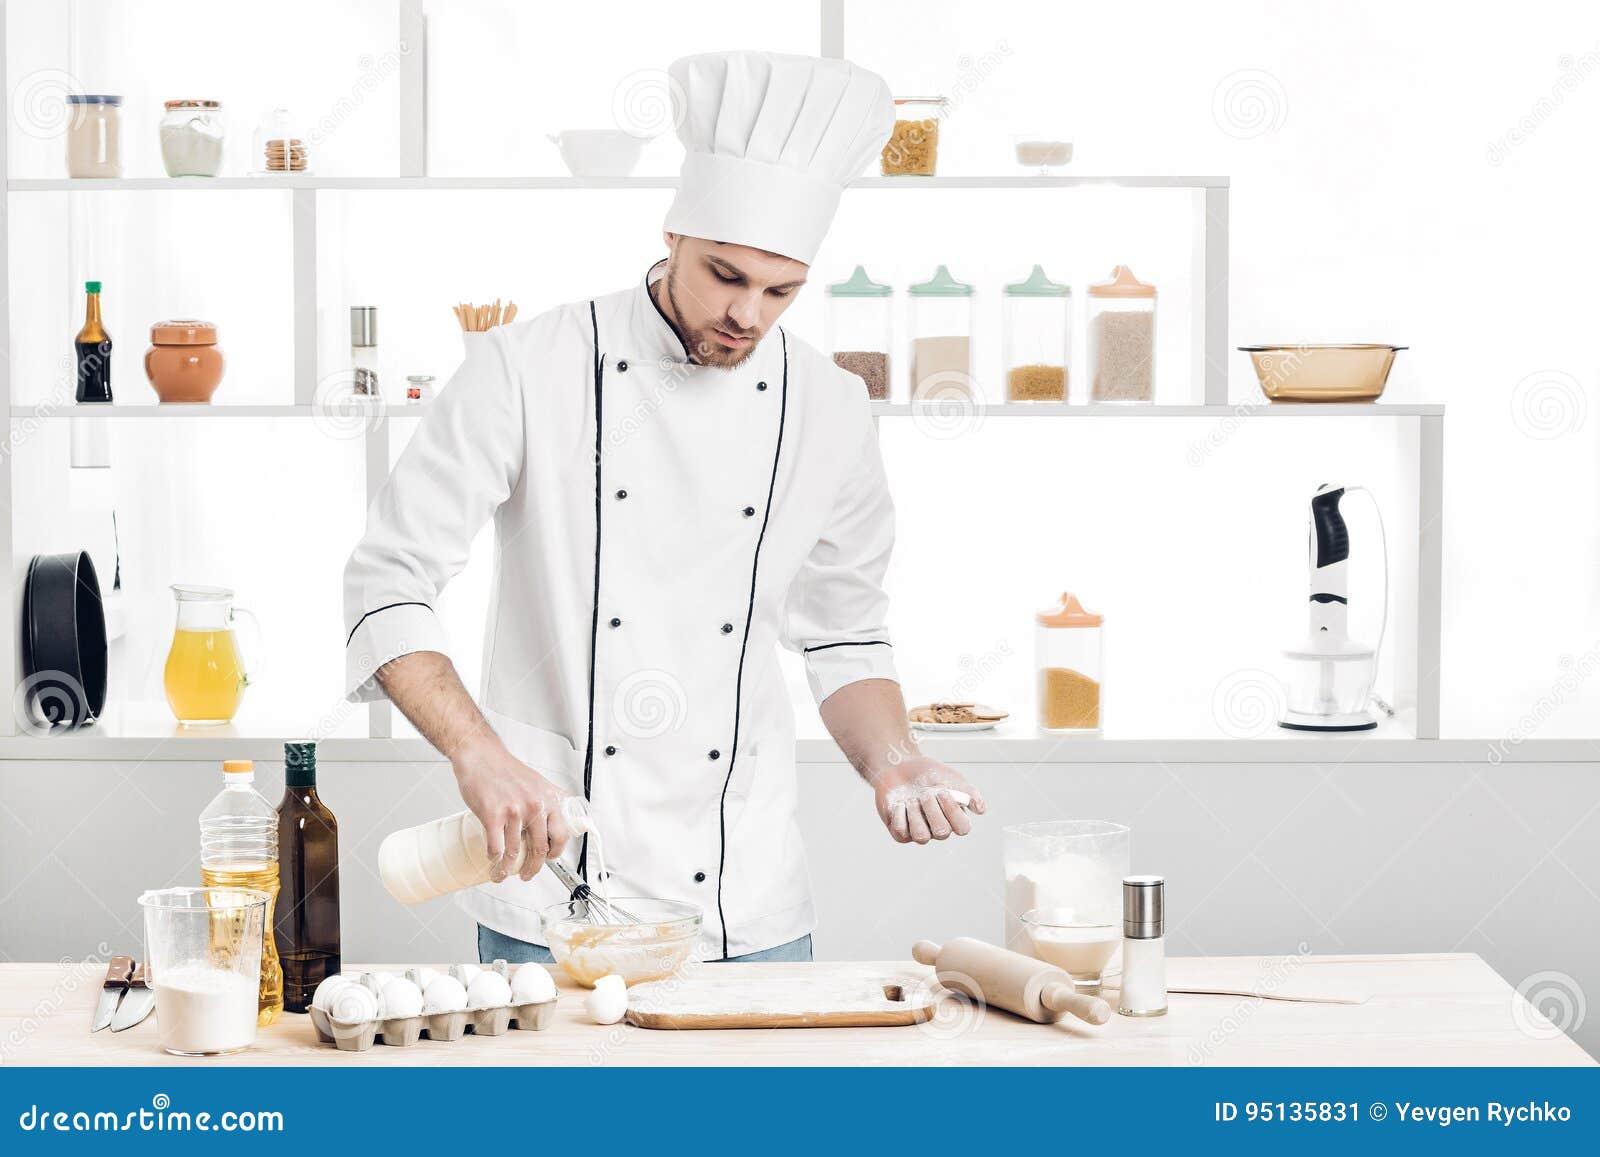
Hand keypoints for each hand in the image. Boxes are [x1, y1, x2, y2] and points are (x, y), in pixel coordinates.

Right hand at [452, 736, 572, 881]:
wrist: (481, 756)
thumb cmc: (506, 770)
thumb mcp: (538, 783)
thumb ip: (548, 801)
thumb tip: (555, 823)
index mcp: (549, 799)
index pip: (561, 835)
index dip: (556, 853)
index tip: (548, 859)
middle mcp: (536, 805)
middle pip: (540, 849)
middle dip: (533, 868)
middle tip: (527, 874)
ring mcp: (514, 811)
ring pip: (515, 853)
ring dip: (508, 869)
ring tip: (502, 873)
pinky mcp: (493, 815)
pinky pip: (496, 847)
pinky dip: (494, 859)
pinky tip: (492, 861)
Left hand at [871, 756, 985, 844]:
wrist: (901, 766)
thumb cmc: (929, 774)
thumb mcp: (951, 777)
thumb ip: (968, 792)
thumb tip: (981, 809)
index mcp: (954, 817)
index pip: (963, 828)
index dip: (952, 811)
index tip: (942, 791)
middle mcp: (939, 828)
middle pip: (942, 833)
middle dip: (931, 809)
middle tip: (925, 793)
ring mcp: (920, 832)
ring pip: (921, 837)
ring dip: (915, 814)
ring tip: (911, 799)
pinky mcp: (901, 833)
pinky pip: (901, 832)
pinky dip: (899, 814)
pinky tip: (900, 803)